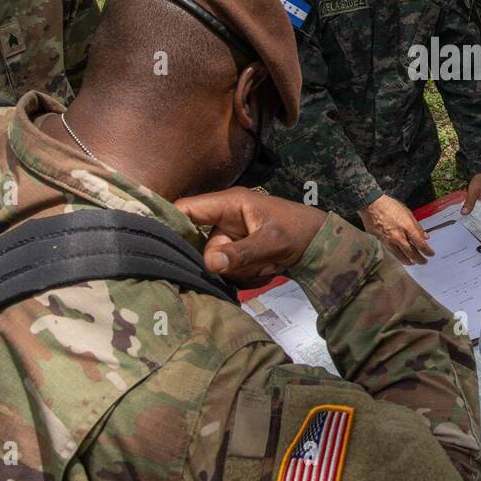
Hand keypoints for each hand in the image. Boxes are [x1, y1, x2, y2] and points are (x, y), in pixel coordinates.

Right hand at [174, 187, 326, 286]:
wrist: (319, 243)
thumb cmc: (297, 231)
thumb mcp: (272, 242)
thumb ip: (242, 252)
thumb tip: (210, 264)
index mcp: (227, 204)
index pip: (185, 208)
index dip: (169, 223)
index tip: (161, 247)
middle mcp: (222, 219)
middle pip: (198, 245)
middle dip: (220, 262)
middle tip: (248, 264)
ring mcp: (228, 237)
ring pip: (214, 263)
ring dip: (237, 272)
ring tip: (263, 266)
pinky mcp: (235, 253)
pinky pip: (227, 271)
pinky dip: (244, 276)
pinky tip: (263, 271)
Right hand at [358, 193, 433, 265]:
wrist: (371, 205)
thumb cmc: (391, 206)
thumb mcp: (407, 213)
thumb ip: (417, 226)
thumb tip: (425, 236)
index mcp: (407, 227)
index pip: (420, 243)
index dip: (427, 251)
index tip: (431, 254)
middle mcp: (399, 236)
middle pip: (411, 253)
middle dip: (419, 259)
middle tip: (424, 262)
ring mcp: (389, 240)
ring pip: (400, 256)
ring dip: (408, 261)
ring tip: (413, 263)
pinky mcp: (381, 241)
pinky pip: (392, 251)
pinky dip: (398, 256)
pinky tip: (401, 256)